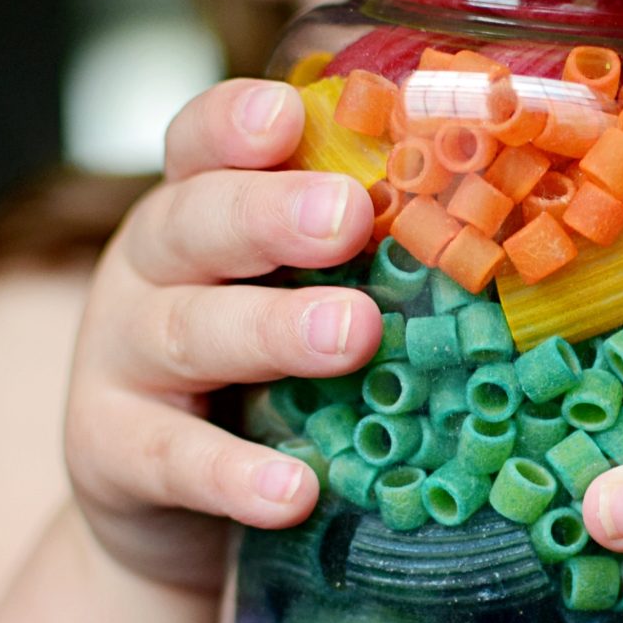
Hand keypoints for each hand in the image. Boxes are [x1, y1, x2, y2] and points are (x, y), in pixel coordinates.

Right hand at [64, 79, 379, 589]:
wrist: (167, 504)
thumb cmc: (262, 373)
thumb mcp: (297, 294)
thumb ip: (364, 257)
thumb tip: (507, 229)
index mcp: (199, 209)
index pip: (201, 143)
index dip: (235, 123)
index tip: (289, 118)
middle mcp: (151, 269)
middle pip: (197, 223)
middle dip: (272, 216)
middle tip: (349, 217)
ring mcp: (121, 359)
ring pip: (189, 332)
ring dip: (273, 331)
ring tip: (352, 335)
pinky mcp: (114, 452)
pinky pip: (175, 459)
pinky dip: (234, 475)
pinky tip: (293, 490)